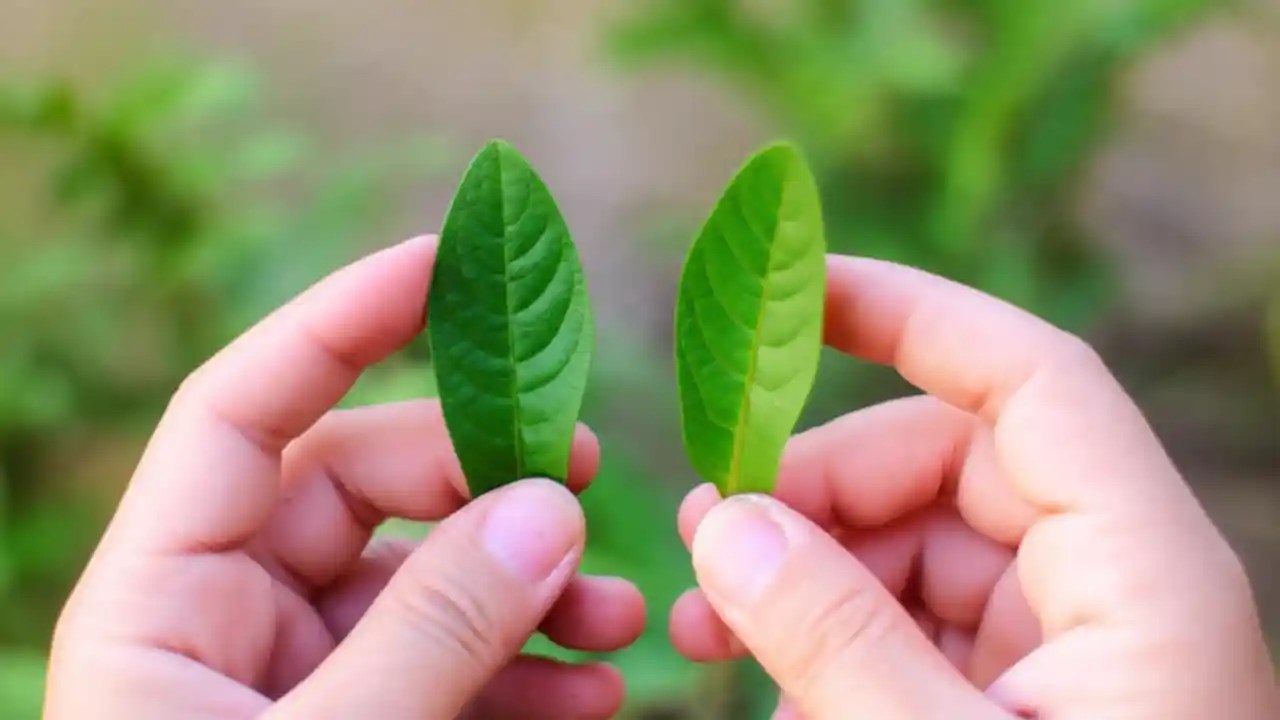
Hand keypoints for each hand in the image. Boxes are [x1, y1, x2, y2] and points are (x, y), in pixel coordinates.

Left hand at [46, 236, 644, 718]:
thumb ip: (432, 631)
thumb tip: (547, 505)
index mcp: (165, 598)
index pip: (245, 410)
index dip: (340, 324)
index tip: (445, 267)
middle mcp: (232, 619)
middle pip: (368, 491)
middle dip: (487, 485)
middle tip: (587, 494)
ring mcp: (304, 676)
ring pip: (432, 581)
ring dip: (533, 585)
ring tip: (628, 616)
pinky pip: (457, 667)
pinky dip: (529, 669)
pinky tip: (596, 691)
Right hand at [670, 255, 1277, 718]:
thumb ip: (833, 636)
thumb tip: (725, 521)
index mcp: (1140, 570)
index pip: (1027, 379)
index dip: (910, 315)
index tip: (791, 297)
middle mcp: (1109, 584)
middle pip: (947, 463)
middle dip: (818, 485)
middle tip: (709, 536)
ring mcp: (1063, 643)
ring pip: (916, 544)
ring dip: (806, 567)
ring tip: (711, 629)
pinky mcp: (1021, 696)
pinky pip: (912, 622)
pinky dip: (831, 633)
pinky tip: (768, 684)